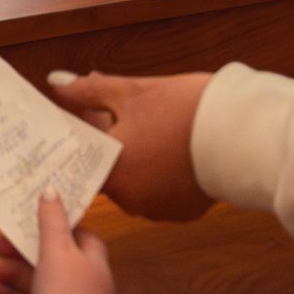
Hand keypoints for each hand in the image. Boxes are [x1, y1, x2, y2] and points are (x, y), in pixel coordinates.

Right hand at [0, 194, 116, 293]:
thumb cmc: (65, 293)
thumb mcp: (57, 249)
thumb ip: (52, 220)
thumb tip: (51, 189)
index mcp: (93, 264)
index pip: (80, 236)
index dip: (59, 224)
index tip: (36, 215)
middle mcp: (82, 284)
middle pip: (52, 258)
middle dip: (24, 250)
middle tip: (0, 242)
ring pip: (37, 281)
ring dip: (13, 272)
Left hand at [47, 70, 211, 219]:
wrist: (238, 131)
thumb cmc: (180, 109)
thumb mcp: (129, 92)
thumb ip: (87, 91)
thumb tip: (55, 82)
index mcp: (112, 172)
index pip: (82, 159)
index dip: (81, 136)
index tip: (79, 120)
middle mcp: (130, 200)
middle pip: (109, 168)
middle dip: (110, 140)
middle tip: (116, 110)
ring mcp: (158, 210)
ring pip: (134, 180)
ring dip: (135, 157)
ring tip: (148, 124)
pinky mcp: (183, 212)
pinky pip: (159, 191)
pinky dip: (159, 173)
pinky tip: (170, 147)